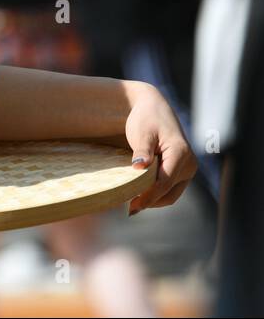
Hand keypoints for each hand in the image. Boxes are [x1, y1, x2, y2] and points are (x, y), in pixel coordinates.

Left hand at [124, 83, 196, 214]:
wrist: (154, 109)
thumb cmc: (146, 119)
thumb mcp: (142, 132)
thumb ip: (142, 149)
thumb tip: (139, 166)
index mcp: (180, 153)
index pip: (164, 182)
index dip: (148, 196)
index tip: (132, 206)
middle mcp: (189, 163)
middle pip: (169, 192)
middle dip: (150, 202)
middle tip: (129, 209)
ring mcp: (188, 169)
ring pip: (171, 194)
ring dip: (154, 200)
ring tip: (132, 203)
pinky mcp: (182, 171)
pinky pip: (171, 189)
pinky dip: (157, 194)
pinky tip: (140, 195)